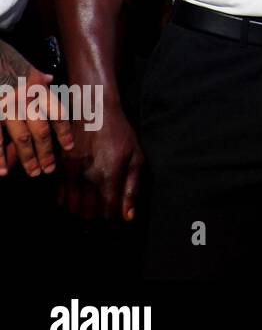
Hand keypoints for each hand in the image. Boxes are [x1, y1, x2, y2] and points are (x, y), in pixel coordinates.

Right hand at [0, 38, 75, 177]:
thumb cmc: (5, 61)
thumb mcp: (26, 64)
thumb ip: (39, 75)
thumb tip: (50, 78)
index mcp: (38, 89)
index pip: (56, 113)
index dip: (64, 131)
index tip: (70, 147)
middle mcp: (25, 101)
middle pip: (41, 131)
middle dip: (47, 152)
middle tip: (50, 169)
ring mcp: (7, 109)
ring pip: (22, 138)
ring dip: (28, 158)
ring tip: (35, 173)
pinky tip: (3, 171)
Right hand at [60, 99, 143, 220]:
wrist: (93, 111)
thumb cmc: (119, 133)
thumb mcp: (135, 156)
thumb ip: (132, 188)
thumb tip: (128, 217)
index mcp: (109, 176)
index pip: (108, 212)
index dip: (113, 218)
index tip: (116, 217)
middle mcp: (87, 178)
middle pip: (88, 214)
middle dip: (97, 216)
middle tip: (104, 209)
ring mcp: (70, 174)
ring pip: (71, 208)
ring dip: (81, 210)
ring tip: (92, 203)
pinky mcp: (59, 169)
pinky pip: (59, 196)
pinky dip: (67, 202)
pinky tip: (78, 196)